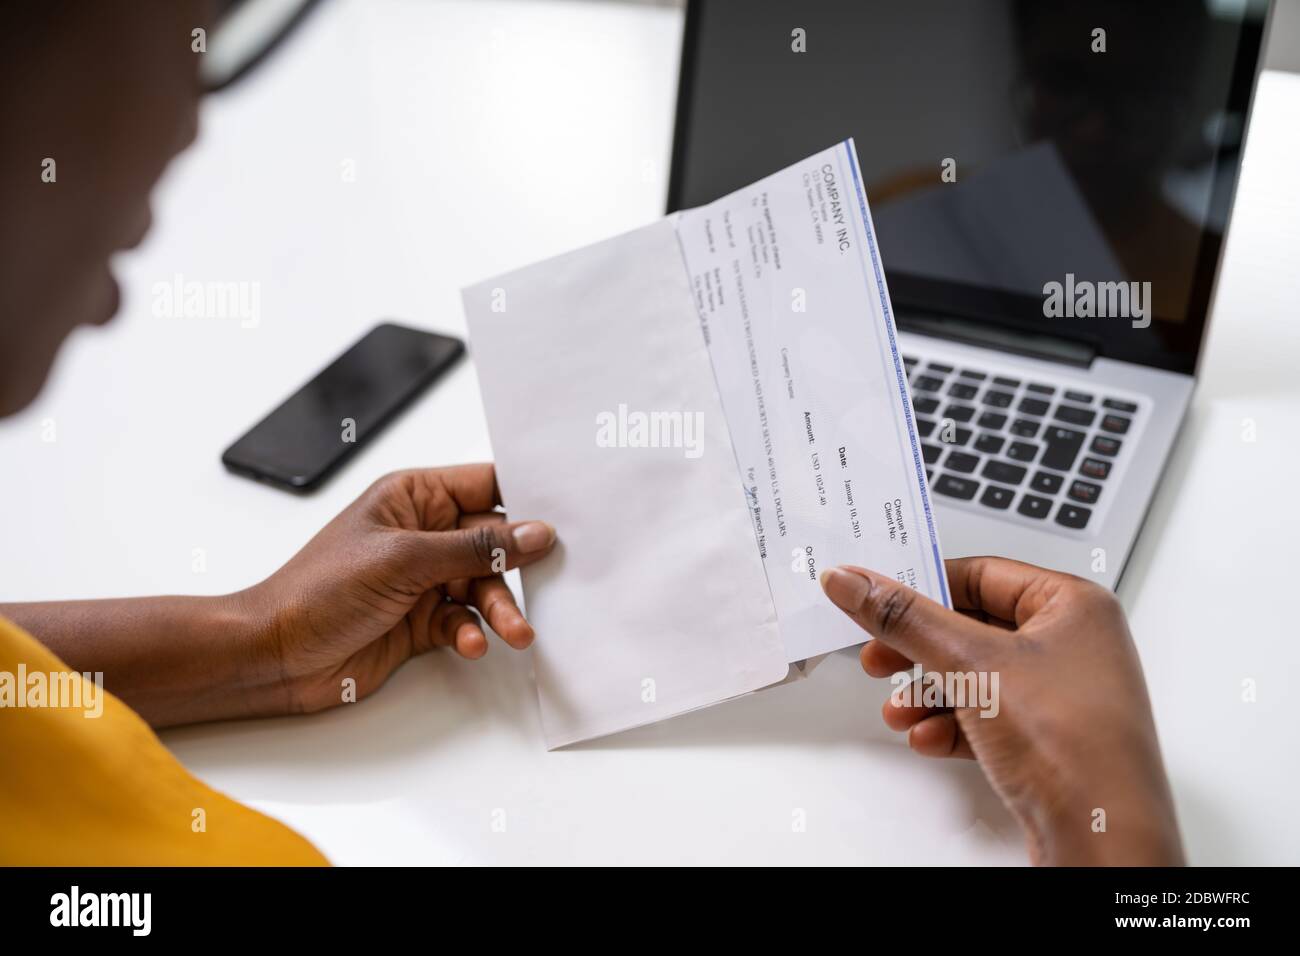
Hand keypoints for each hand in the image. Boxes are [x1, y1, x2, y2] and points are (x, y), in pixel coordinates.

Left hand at [6, 464, 556, 727]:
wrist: (276, 655)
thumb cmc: (319, 591)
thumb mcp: (405, 560)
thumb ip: (476, 548)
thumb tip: (535, 534)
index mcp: (413, 496)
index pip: (485, 484)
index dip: (526, 497)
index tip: (565, 513)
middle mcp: (422, 533)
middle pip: (494, 541)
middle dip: (517, 567)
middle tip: (547, 585)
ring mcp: (422, 578)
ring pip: (484, 586)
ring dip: (500, 608)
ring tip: (513, 632)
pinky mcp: (421, 619)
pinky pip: (465, 620)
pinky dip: (473, 633)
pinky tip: (470, 644)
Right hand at [820, 557, 1183, 865]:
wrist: (1103, 835)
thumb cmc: (1074, 744)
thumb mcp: (970, 663)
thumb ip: (904, 618)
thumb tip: (856, 581)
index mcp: (1073, 605)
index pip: (981, 574)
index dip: (924, 587)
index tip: (878, 597)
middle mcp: (1074, 645)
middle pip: (972, 629)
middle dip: (920, 651)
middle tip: (880, 658)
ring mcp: (1064, 694)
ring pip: (977, 677)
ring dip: (930, 694)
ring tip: (900, 710)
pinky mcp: (1050, 739)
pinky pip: (989, 717)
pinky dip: (953, 726)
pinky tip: (929, 739)